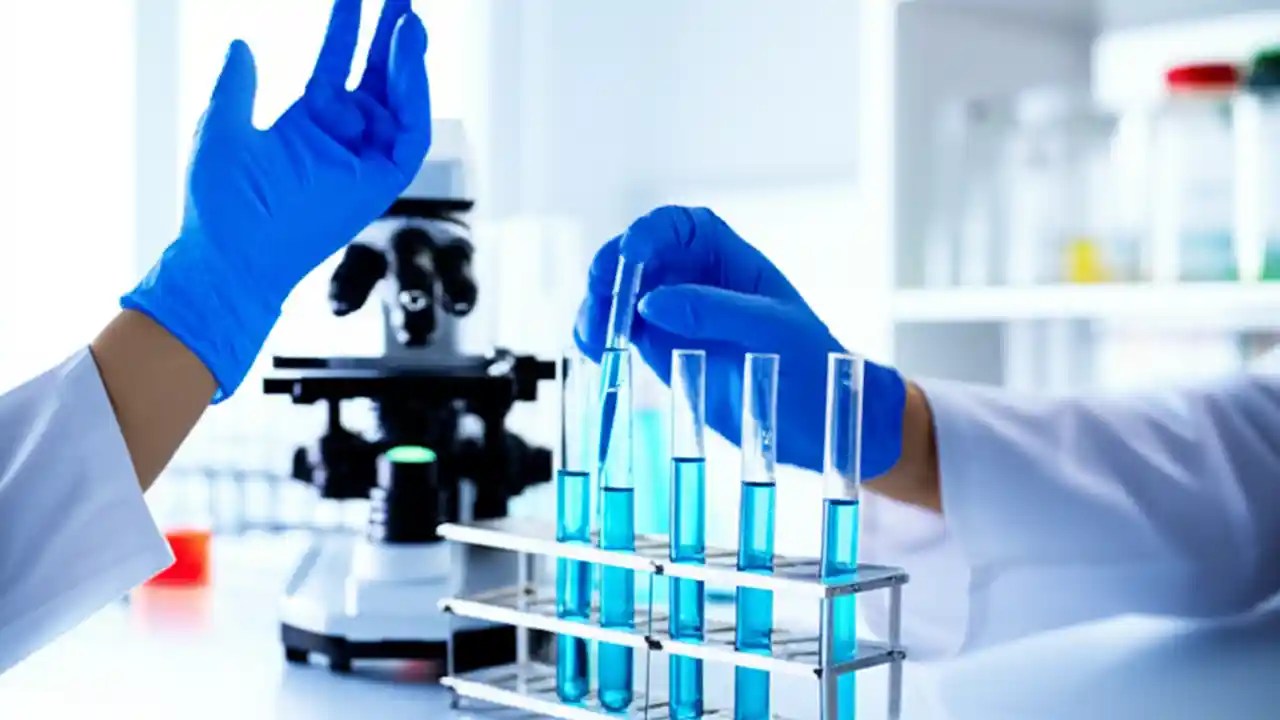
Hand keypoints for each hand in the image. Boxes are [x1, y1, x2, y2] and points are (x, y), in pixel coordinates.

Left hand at [122, 0, 431, 400]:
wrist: (232, 251)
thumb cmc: (222, 203)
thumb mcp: (222, 126)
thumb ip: (236, 84)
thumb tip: (240, 45)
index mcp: (307, 125)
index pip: (336, 65)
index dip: (346, 29)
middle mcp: (341, 140)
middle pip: (377, 78)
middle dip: (390, 38)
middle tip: (403, 0)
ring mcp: (364, 160)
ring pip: (400, 102)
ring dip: (408, 60)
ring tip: (408, 20)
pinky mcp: (382, 183)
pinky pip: (411, 134)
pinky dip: (415, 95)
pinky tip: (408, 59)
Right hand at [575, 205, 905, 477]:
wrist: (818, 420)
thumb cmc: (811, 363)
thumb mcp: (771, 331)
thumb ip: (714, 311)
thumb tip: (652, 302)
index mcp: (728, 260)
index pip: (680, 227)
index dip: (651, 233)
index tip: (633, 255)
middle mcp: (695, 281)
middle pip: (638, 258)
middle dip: (612, 269)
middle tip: (599, 292)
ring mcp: (674, 317)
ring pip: (620, 297)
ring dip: (598, 306)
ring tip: (593, 332)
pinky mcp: (661, 352)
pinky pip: (619, 335)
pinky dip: (599, 337)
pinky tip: (593, 349)